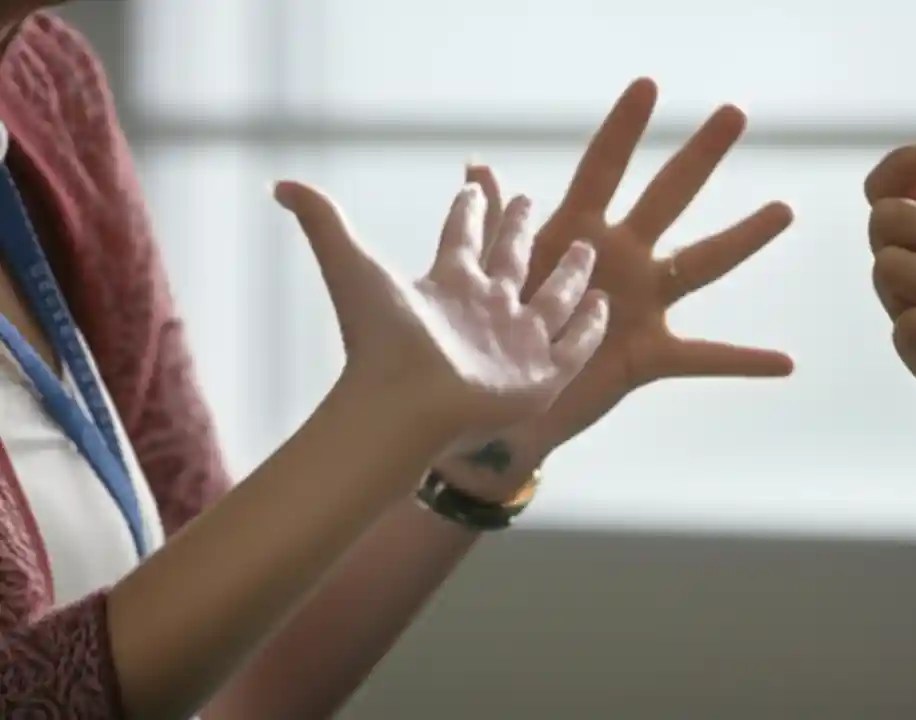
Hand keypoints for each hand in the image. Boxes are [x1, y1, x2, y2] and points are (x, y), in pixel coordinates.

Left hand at [273, 180, 608, 447]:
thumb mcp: (354, 268)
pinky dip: (588, 327)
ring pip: (549, 301)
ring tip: (584, 249)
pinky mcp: (539, 376)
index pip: (461, 238)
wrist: (403, 405)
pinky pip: (573, 345)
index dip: (469, 210)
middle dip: (518, 231)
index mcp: (448, 285)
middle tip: (530, 199)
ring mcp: (515, 344)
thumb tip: (280, 182)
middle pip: (508, 262)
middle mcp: (485, 311)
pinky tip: (603, 306)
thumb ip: (323, 223)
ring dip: (566, 276)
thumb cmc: (379, 341)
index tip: (475, 181)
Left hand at [439, 78, 793, 493]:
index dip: (621, 131)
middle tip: (734, 113)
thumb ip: (491, 225)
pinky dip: (745, 361)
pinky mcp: (649, 354)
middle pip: (666, 198)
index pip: (600, 171)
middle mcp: (619, 260)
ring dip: (742, 238)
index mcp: (575, 235)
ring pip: (701, 264)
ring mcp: (640, 305)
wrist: (499, 409)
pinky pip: (705, 357)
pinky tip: (785, 362)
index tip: (648, 85)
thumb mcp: (487, 277)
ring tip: (783, 209)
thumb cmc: (493, 337)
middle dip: (697, 157)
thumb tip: (476, 168)